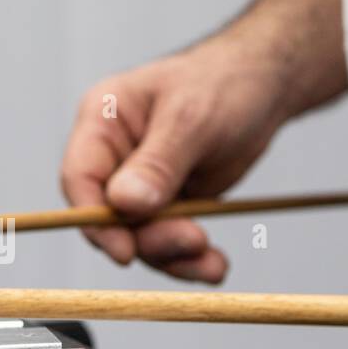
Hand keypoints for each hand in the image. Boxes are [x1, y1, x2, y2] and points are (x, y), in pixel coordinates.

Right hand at [60, 33, 293, 281]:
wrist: (267, 85)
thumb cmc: (225, 82)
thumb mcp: (192, 119)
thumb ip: (157, 163)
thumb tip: (124, 204)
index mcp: (103, 122)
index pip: (80, 178)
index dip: (95, 220)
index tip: (125, 251)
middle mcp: (113, 156)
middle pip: (109, 217)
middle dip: (148, 240)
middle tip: (195, 242)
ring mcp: (138, 183)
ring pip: (138, 237)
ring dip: (174, 256)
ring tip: (213, 264)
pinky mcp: (165, 203)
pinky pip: (166, 240)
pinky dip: (189, 259)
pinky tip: (214, 265)